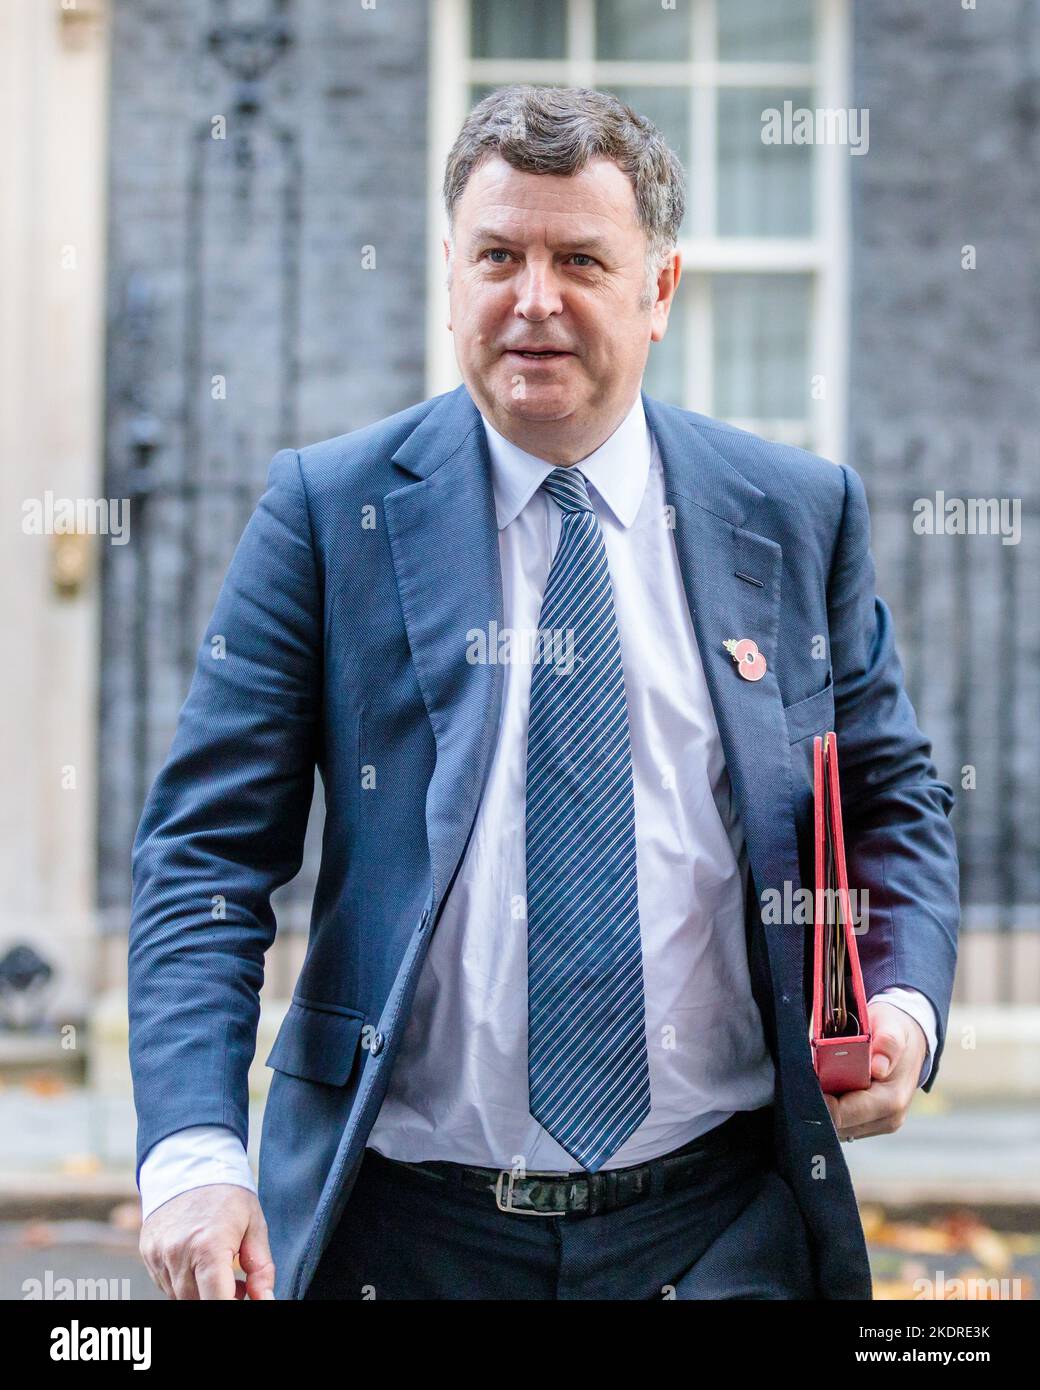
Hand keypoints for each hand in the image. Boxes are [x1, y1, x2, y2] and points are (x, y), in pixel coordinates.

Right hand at [139, 1184, 274, 1299]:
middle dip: (219, 1298)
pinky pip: (166, 1284)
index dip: (231, 1306)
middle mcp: (178, 1254)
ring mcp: (158, 1255)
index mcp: (208, 1247)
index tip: (242, 1297)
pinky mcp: (147, 1253)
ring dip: (201, 1293)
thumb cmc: (227, 1194)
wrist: (189, 1164)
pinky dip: (184, 1282)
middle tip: (238, 1285)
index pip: (216, 1302)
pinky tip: (198, 1262)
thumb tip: (266, 1299)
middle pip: (197, 1303)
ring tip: (220, 1269)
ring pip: (180, 1297)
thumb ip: (261, 1267)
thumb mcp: (254, 1224)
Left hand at [822, 1000, 927, 1140]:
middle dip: (820, 1103)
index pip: (845, 1114)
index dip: (821, 1101)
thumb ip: (887, 1044)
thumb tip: (879, 1067)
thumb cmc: (895, 1031)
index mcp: (892, 1100)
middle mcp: (889, 1119)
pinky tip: (831, 1088)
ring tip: (820, 1079)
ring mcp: (881, 1124)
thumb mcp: (892, 1026)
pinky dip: (834, 1109)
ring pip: (840, 1128)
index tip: (807, 1081)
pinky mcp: (873, 1124)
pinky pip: (845, 1124)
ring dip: (826, 1107)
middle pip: (838, 1124)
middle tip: (808, 1078)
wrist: (910, 1042)